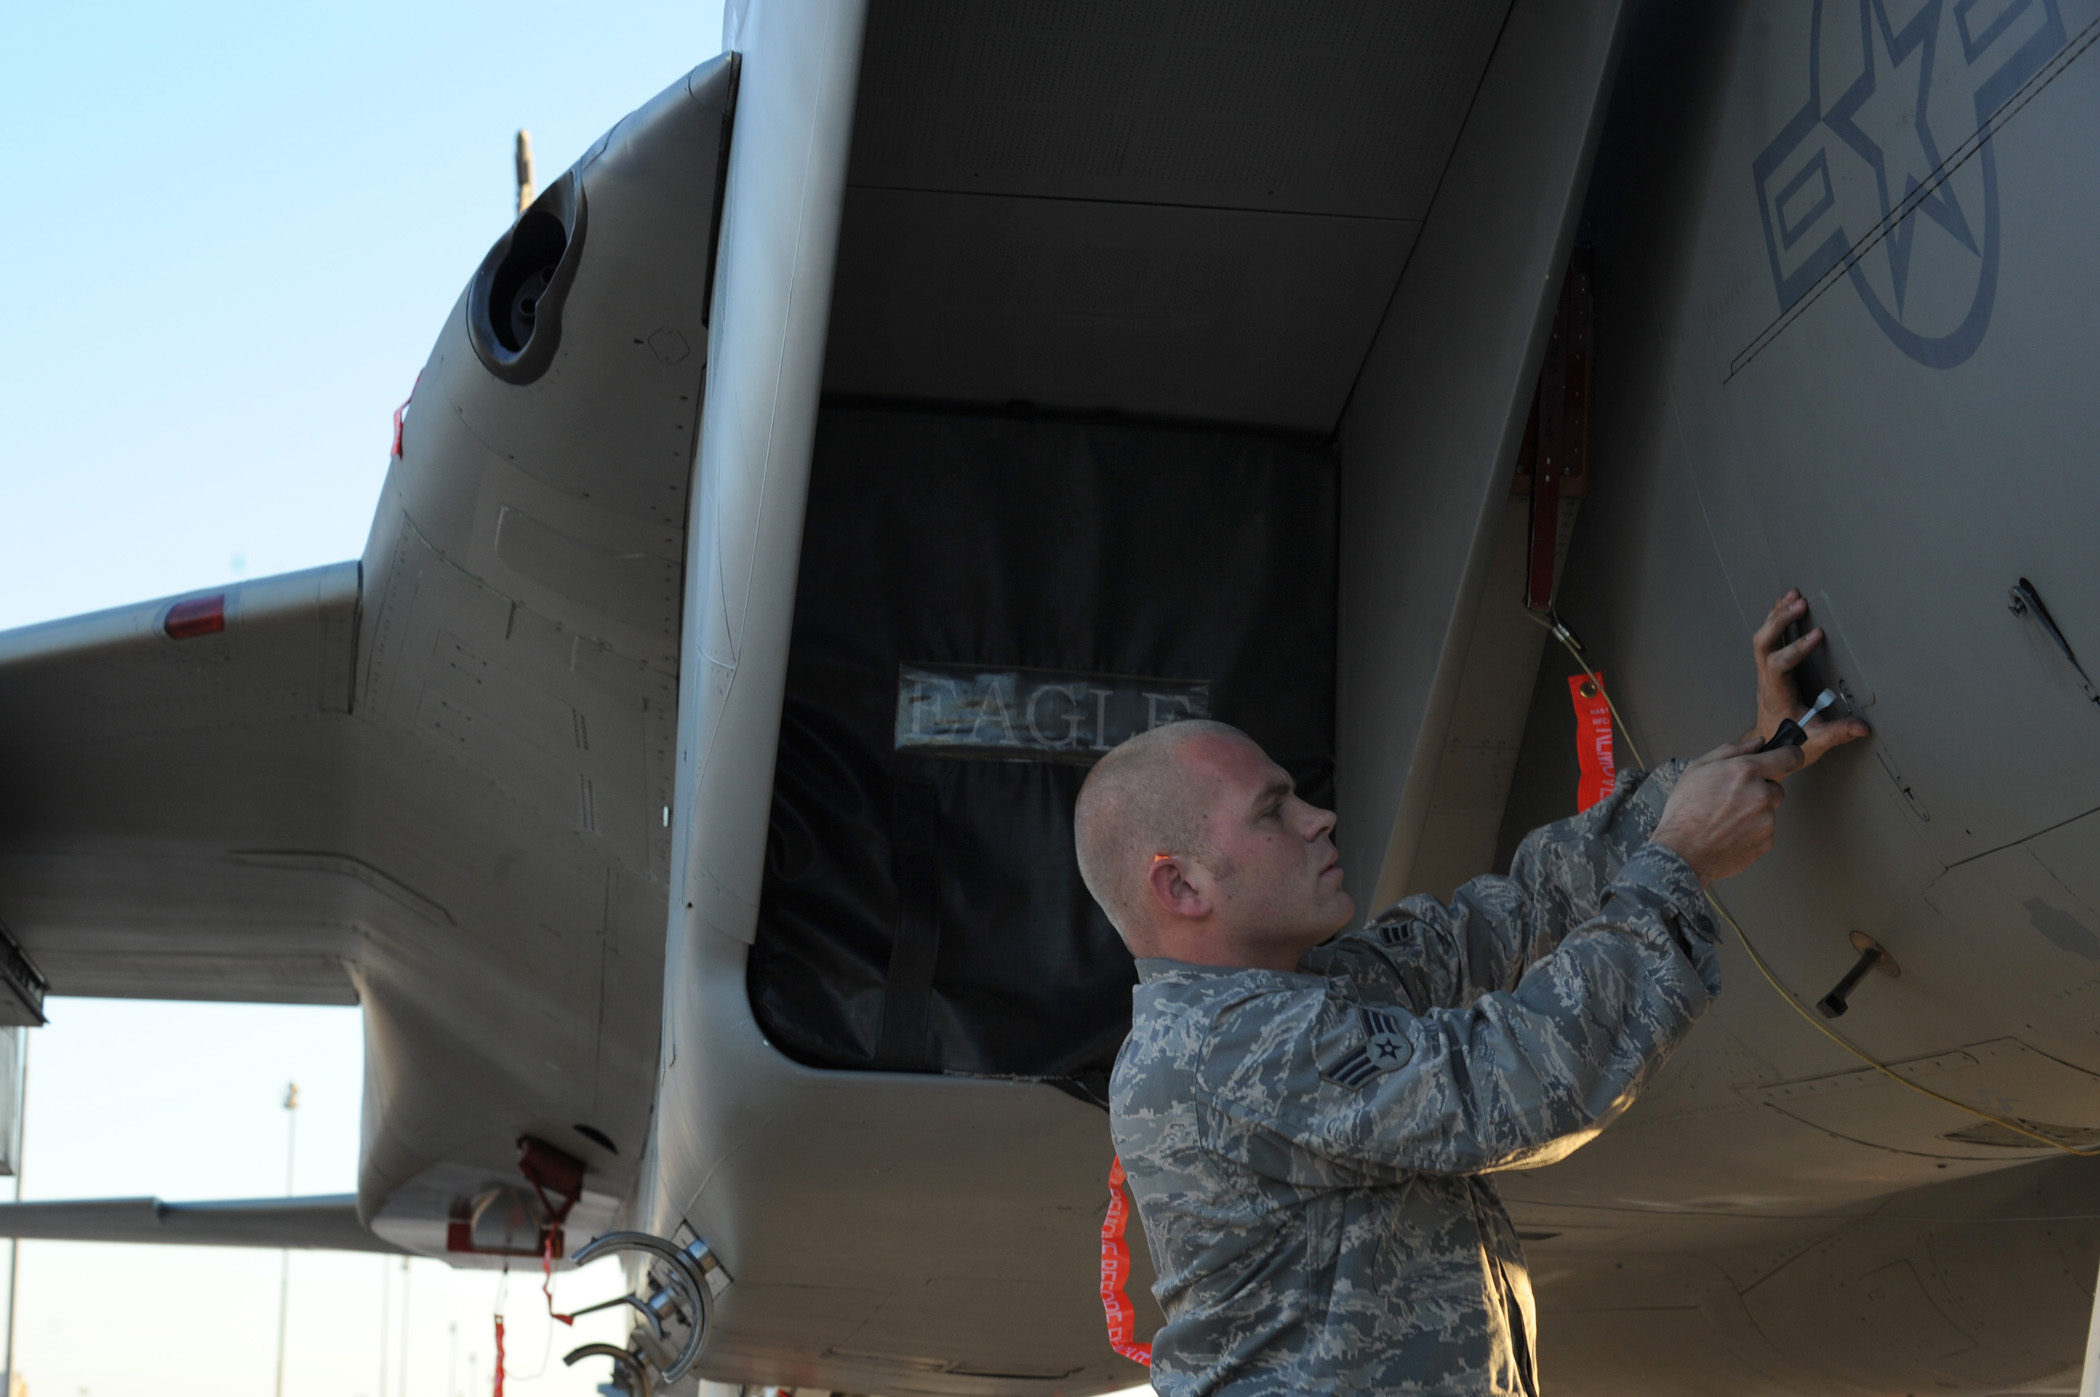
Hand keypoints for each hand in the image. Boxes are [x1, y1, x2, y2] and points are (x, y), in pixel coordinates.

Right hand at [1652, 740, 1806, 884]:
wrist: (1681, 853)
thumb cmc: (1684, 811)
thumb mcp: (1697, 769)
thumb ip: (1731, 751)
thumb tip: (1758, 743)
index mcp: (1745, 771)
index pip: (1788, 756)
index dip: (1790, 754)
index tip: (1789, 756)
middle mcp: (1761, 794)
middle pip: (1776, 787)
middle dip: (1760, 790)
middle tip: (1733, 800)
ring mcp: (1767, 820)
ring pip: (1769, 811)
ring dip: (1755, 813)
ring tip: (1726, 820)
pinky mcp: (1767, 842)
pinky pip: (1765, 831)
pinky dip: (1752, 832)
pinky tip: (1730, 834)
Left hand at [1750, 590, 1870, 765]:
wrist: (1768, 746)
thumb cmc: (1790, 742)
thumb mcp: (1815, 741)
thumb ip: (1837, 733)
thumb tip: (1862, 727)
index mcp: (1777, 694)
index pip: (1779, 665)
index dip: (1795, 648)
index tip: (1816, 635)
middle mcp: (1767, 680)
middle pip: (1763, 644)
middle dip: (1780, 621)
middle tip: (1800, 604)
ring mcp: (1765, 673)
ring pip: (1763, 639)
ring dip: (1776, 615)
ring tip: (1793, 595)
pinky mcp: (1769, 669)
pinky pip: (1768, 639)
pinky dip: (1775, 620)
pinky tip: (1784, 604)